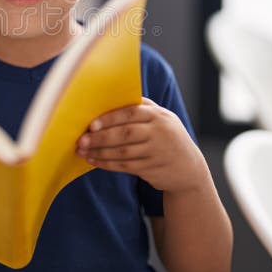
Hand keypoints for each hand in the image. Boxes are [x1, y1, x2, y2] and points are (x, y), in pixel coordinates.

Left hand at [75, 97, 207, 192]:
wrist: (189, 169)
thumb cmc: (166, 137)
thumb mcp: (162, 119)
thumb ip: (141, 109)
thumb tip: (107, 101)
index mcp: (159, 115)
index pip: (131, 113)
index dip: (110, 118)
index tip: (91, 124)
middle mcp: (159, 133)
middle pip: (125, 134)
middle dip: (100, 137)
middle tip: (81, 140)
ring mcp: (156, 152)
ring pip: (123, 152)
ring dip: (100, 152)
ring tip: (83, 151)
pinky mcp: (152, 169)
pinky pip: (124, 166)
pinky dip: (107, 164)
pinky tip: (94, 161)